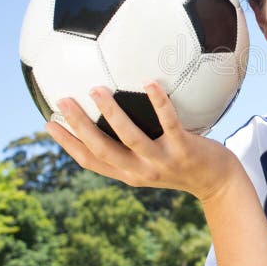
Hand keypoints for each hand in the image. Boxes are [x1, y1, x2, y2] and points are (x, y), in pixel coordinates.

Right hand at [44, 81, 237, 201]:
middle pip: (101, 149)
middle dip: (79, 126)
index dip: (67, 143)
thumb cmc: (183, 164)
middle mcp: (140, 171)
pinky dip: (159, 104)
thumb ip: (133, 143)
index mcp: (128, 173)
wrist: (217, 183)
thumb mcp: (153, 160)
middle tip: (63, 101)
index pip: (90, 160)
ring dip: (111, 114)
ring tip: (96, 90)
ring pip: (130, 137)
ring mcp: (162, 161)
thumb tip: (116, 113)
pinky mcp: (184, 150)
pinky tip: (150, 83)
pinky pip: (169, 123)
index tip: (48, 123)